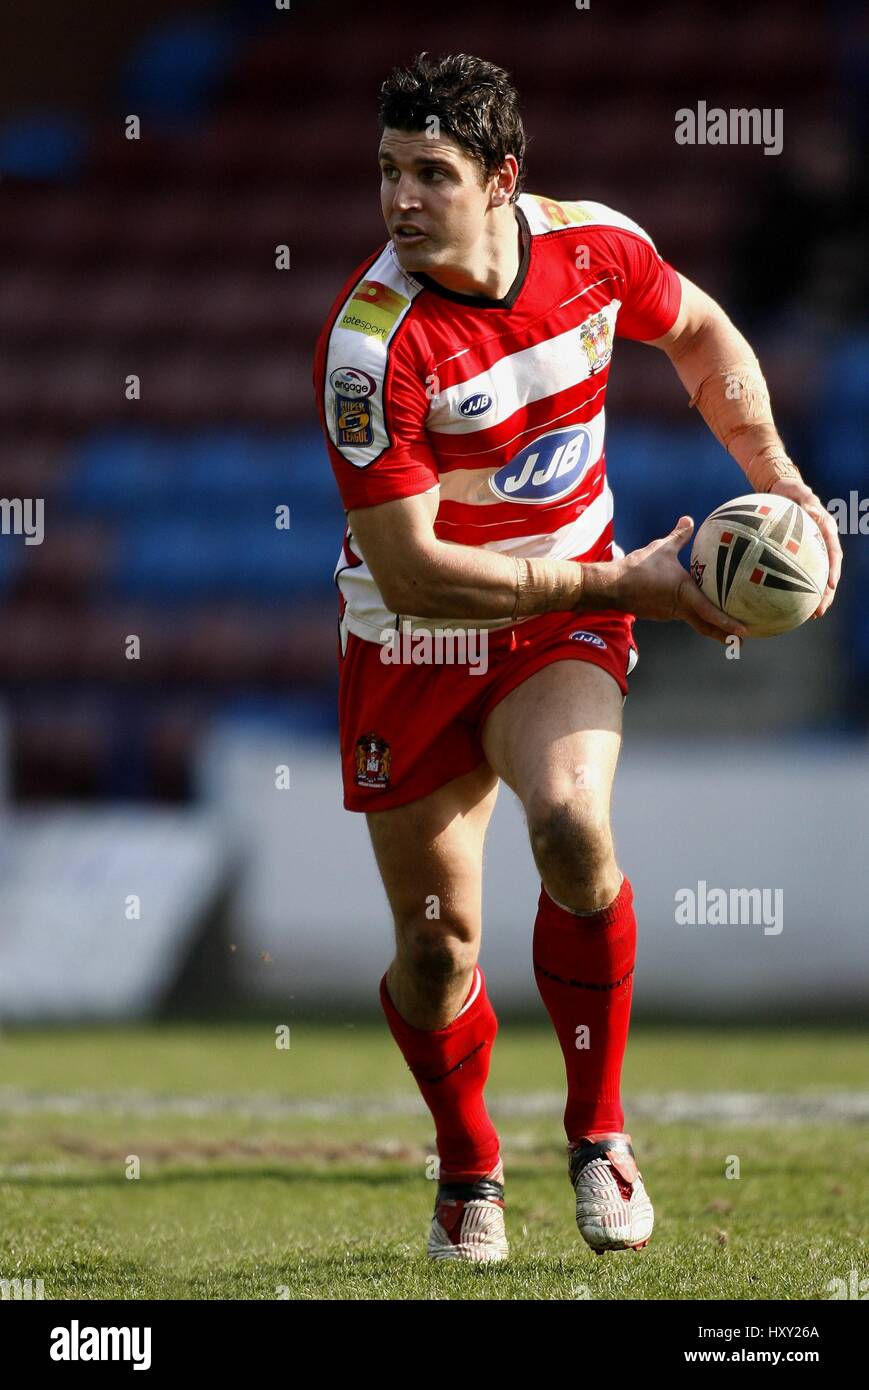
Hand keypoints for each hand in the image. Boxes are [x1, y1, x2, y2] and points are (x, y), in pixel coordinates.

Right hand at [593, 516, 747, 643]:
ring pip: (693, 620)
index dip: (727, 623)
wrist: (612, 586)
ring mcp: (668, 614)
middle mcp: (678, 609)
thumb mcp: (661, 548)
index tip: (743, 630)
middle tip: (741, 641)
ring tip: (724, 627)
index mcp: (684, 594)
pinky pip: (680, 614)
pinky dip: (692, 615)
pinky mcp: (659, 614)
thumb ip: (678, 536)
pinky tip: (693, 608)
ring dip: (708, 625)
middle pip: (705, 627)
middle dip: (723, 635)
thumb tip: (689, 519)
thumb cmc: (638, 568)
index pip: (710, 613)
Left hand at [768, 476, 840, 617]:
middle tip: (818, 613)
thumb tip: (812, 508)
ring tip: (809, 616)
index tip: (831, 586)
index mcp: (825, 530)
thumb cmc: (790, 490)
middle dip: (825, 595)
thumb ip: (806, 501)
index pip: (833, 553)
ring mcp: (810, 551)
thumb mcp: (798, 492)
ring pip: (814, 578)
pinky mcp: (798, 556)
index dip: (833, 571)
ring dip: (813, 598)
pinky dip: (793, 589)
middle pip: (826, 573)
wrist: (781, 490)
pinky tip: (783, 604)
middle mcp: (820, 544)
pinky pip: (797, 574)